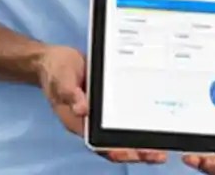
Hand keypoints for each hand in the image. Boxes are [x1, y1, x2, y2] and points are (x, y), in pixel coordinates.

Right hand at [36, 45, 165, 164]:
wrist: (54, 60)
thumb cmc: (55, 70)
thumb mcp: (61, 77)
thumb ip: (69, 92)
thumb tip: (82, 109)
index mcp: (77, 121)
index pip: (97, 142)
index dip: (115, 150)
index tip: (133, 154)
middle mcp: (90, 122)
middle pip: (113, 144)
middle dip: (135, 152)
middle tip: (157, 155)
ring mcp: (99, 115)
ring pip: (120, 135)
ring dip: (139, 143)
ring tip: (160, 150)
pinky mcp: (107, 105)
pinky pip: (123, 119)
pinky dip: (137, 125)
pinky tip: (154, 125)